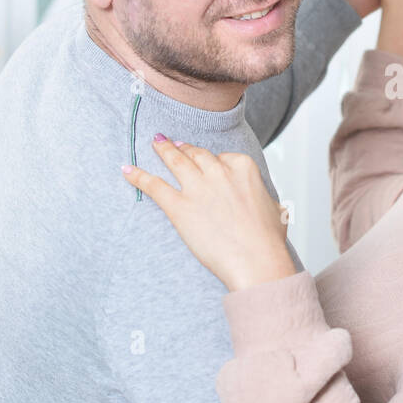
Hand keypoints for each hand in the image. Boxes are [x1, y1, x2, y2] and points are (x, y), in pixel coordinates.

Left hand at [121, 136, 297, 291]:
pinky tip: (127, 171)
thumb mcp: (276, 212)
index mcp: (244, 168)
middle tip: (175, 144)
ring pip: (175, 161)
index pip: (224, 158)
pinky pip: (154, 186)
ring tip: (155, 142)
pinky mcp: (179, 207)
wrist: (256, 260)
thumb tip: (273, 207)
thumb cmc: (267, 241)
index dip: (214, 162)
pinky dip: (138, 177)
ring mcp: (198, 187)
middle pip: (197, 154)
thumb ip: (269, 203)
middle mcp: (219, 172)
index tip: (208, 163)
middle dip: (185, 148)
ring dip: (163, 150)